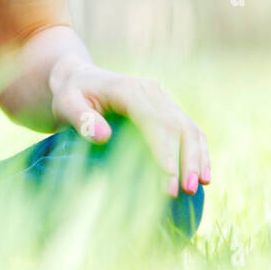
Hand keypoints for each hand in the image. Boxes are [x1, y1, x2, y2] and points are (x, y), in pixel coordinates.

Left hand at [48, 58, 210, 198]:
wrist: (78, 79)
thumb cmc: (70, 95)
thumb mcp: (65, 104)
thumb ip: (81, 118)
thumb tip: (104, 135)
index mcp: (127, 88)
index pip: (152, 119)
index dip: (161, 148)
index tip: (166, 176)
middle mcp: (150, 91)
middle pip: (175, 125)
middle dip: (183, 159)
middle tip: (183, 190)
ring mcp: (162, 99)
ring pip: (188, 128)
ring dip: (197, 158)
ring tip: (197, 187)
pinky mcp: (168, 109)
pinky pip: (190, 130)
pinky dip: (200, 152)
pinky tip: (205, 175)